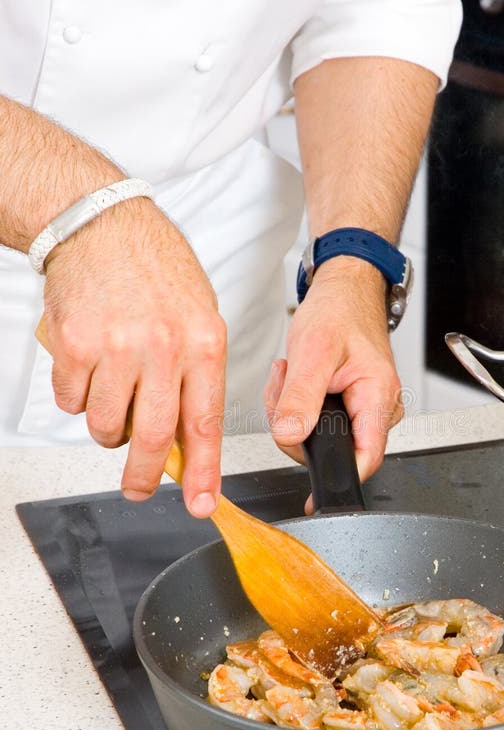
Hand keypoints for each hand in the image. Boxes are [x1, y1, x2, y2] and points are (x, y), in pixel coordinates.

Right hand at [41, 198, 226, 517]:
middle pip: (155, 437)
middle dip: (146, 475)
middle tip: (140, 487)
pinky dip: (78, 398)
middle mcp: (163, 348)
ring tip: (111, 396)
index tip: (203, 503)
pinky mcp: (74, 347)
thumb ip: (195, 377)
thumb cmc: (155, 271)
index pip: (206, 423)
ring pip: (106, 425)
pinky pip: (72, 402)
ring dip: (107, 428)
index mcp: (204, 343)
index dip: (205, 472)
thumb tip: (188, 438)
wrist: (102, 225)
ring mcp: (116, 348)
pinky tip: (88, 366)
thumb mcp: (198, 318)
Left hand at [263, 257, 403, 512]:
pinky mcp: (346, 407)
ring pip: (318, 437)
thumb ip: (301, 396)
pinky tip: (296, 380)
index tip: (315, 495)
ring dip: (292, 411)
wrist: (344, 292)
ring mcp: (362, 410)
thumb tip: (290, 435)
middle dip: (296, 427)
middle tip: (285, 389)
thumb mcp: (313, 351)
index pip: (366, 457)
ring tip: (291, 374)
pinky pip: (315, 422)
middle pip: (332, 449)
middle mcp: (377, 409)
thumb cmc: (339, 313)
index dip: (339, 477)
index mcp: (378, 397)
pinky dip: (297, 404)